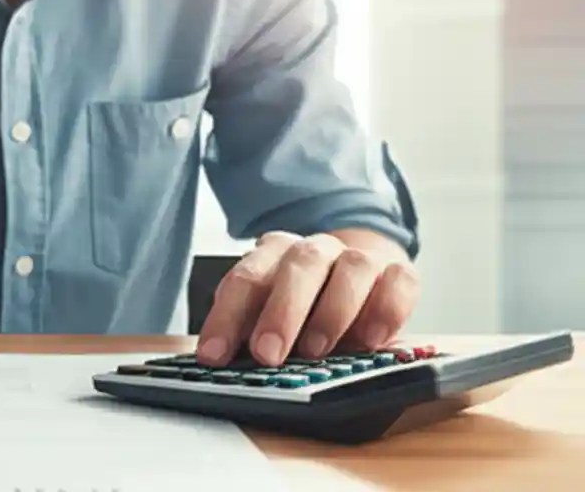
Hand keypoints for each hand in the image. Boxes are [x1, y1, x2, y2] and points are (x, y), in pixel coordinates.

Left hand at [195, 231, 420, 366]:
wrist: (363, 273)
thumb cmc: (306, 304)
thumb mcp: (269, 315)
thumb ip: (251, 331)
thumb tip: (226, 363)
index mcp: (274, 254)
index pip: (245, 278)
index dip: (227, 318)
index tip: (213, 356)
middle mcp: (316, 250)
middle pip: (299, 266)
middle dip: (280, 313)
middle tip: (266, 355)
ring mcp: (359, 258)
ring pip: (352, 267)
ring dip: (332, 312)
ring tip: (316, 351)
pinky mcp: (399, 273)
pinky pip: (399, 282)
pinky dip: (386, 310)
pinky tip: (372, 340)